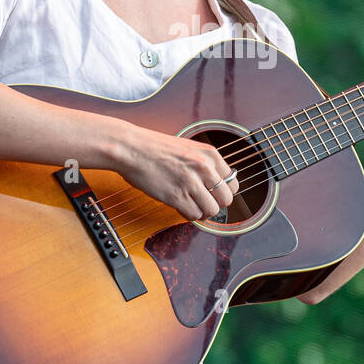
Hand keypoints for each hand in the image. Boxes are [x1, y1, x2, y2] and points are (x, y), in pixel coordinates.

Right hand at [113, 125, 240, 221]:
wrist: (131, 148)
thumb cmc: (154, 147)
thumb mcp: (188, 148)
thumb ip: (205, 163)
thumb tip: (216, 183)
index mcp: (210, 154)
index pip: (232, 182)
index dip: (222, 192)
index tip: (213, 194)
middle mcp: (204, 167)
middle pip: (226, 199)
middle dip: (215, 204)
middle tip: (202, 202)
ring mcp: (191, 182)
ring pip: (212, 210)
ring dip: (202, 212)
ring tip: (190, 205)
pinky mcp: (176, 196)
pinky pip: (194, 215)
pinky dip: (188, 215)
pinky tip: (180, 206)